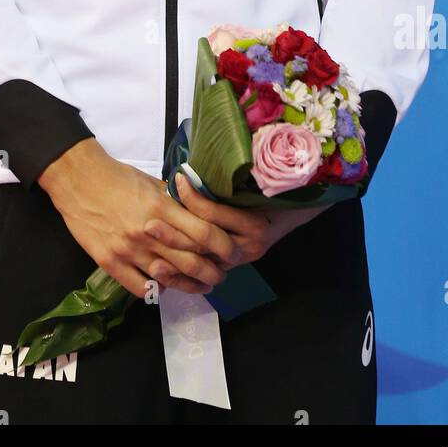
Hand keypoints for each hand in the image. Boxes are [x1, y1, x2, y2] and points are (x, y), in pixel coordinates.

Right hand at [37, 140, 237, 300]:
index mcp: (161, 208)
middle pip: (191, 261)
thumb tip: (198, 210)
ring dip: (189, 285)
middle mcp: (148, 232)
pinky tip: (163, 286)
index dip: (222, 246)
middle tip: (221, 276)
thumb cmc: (117, 177)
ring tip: (201, 286)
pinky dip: (155, 290)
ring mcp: (128, 250)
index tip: (231, 252)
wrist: (78, 180)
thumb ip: (175, 200)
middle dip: (212, 272)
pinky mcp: (109, 262)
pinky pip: (139, 287)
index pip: (203, 233)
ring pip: (168, 278)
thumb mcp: (152, 182)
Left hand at [143, 171, 333, 283]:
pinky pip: (204, 274)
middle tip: (149, 223)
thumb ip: (223, 183)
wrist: (297, 208)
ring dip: (174, 259)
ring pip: (203, 264)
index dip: (194, 199)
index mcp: (253, 223)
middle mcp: (249, 245)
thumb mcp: (253, 181)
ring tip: (153, 253)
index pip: (217, 215)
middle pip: (207, 244)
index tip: (177, 180)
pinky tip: (159, 269)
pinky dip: (181, 273)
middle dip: (175, 235)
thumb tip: (189, 172)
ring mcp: (241, 260)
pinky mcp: (232, 267)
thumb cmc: (272, 189)